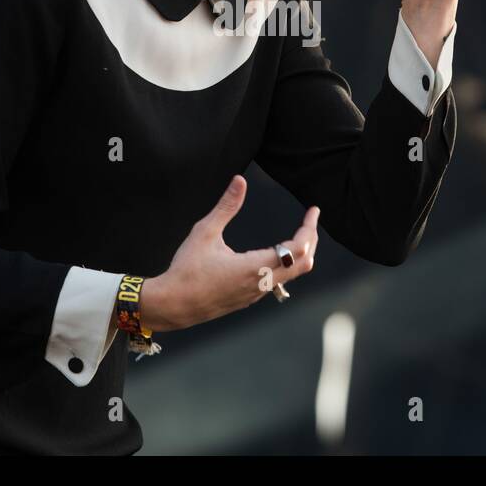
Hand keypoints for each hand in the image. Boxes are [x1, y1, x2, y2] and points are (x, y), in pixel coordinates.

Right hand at [141, 175, 318, 331]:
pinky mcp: (248, 299)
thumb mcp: (204, 232)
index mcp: (254, 267)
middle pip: (304, 263)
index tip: (313, 211)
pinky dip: (287, 265)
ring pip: (292, 275)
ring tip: (299, 234)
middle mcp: (261, 283)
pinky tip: (277, 254)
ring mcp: (256, 294)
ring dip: (301, 254)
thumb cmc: (186, 269)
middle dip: (311, 240)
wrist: (173, 305)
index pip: (297, 248)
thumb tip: (240, 180)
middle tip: (310, 220)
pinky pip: (278, 282)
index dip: (309, 228)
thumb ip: (226, 206)